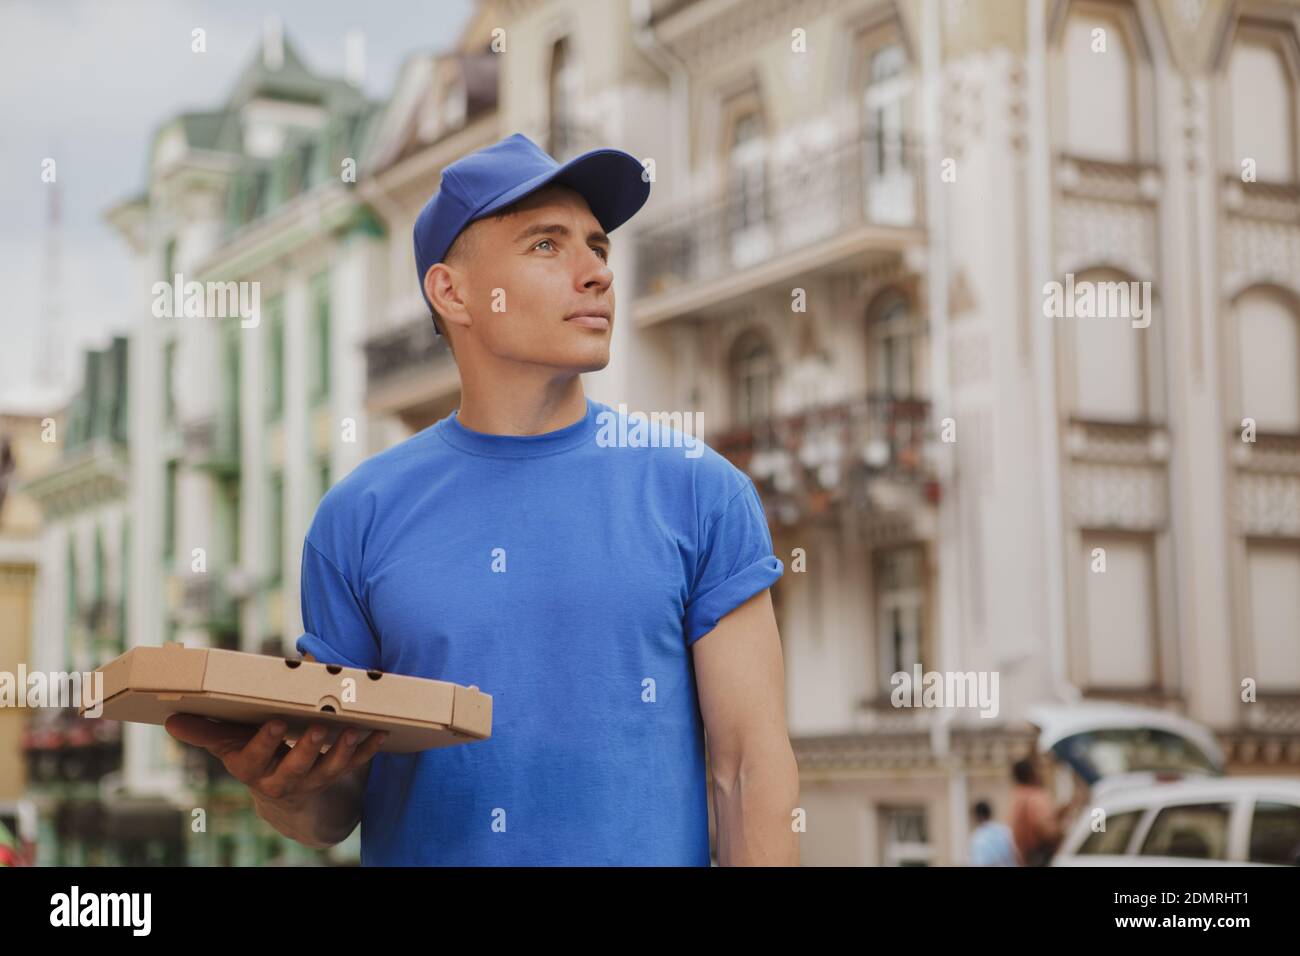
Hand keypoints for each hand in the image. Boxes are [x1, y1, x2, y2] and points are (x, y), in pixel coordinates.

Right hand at [164, 715, 386, 812]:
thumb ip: (205, 730)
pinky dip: (366, 751)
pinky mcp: (333, 778)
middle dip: (307, 749)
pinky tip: (378, 734)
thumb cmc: (251, 753)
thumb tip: (171, 719)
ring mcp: (309, 782)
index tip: (277, 722)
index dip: (266, 742)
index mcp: (250, 768)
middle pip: (295, 768)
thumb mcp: (227, 744)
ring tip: (351, 730)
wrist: (279, 791)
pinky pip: (352, 767)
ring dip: (342, 751)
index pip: (256, 757)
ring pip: (327, 770)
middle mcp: (280, 781)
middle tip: (319, 727)